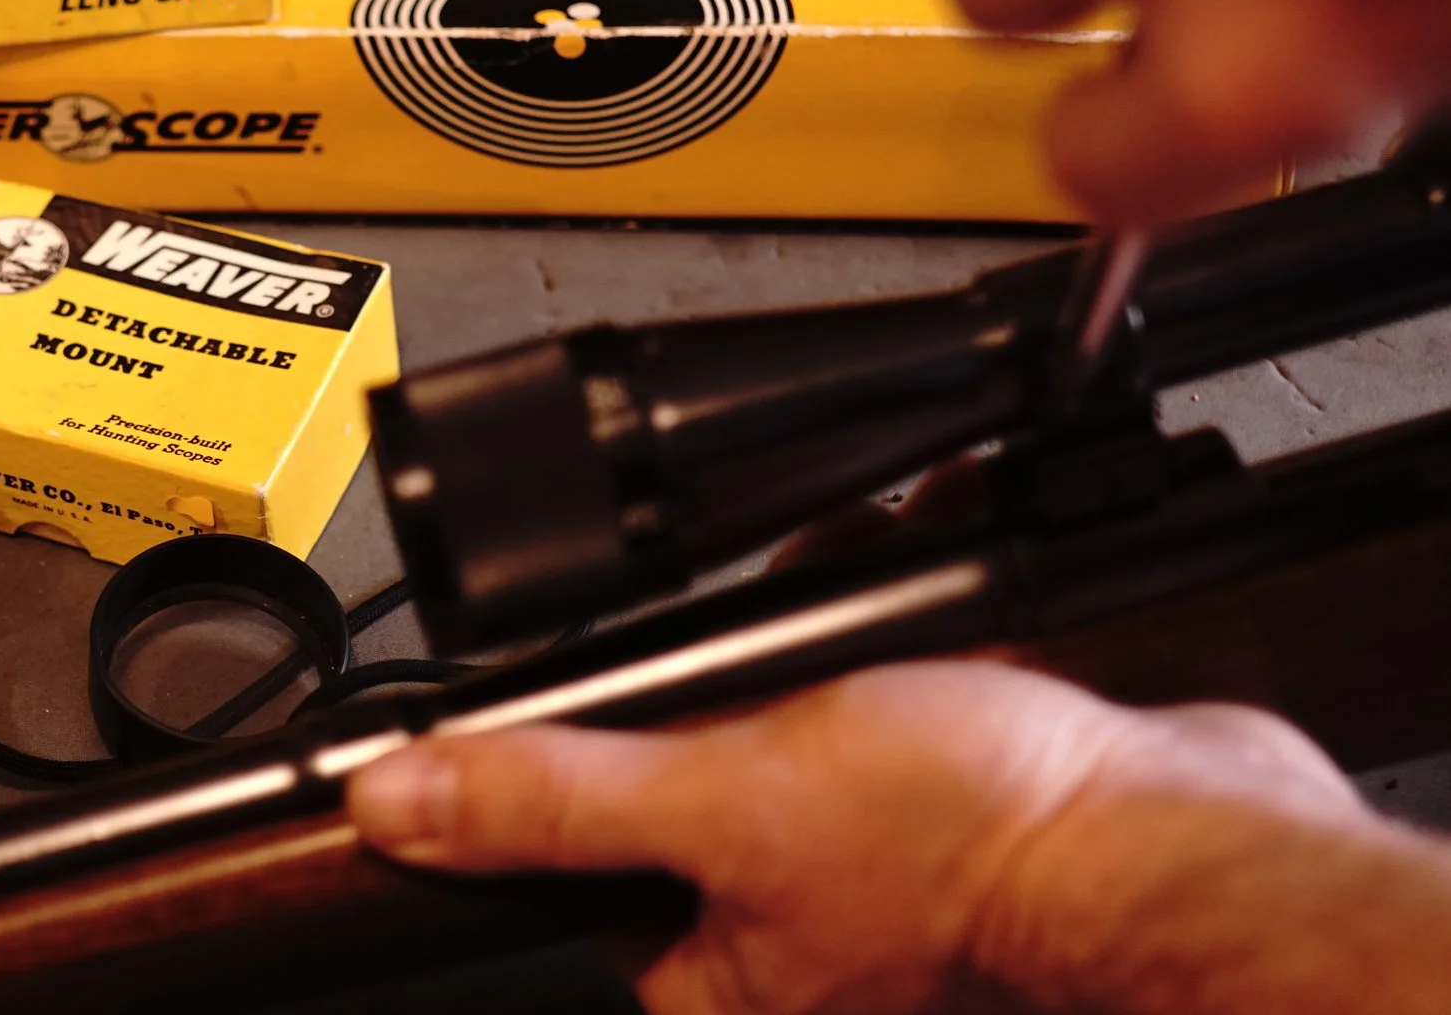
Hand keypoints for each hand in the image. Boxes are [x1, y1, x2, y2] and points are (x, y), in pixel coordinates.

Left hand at [349, 661, 1391, 1014]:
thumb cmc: (985, 848)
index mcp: (717, 976)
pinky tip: (896, 611)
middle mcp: (791, 943)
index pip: (570, 867)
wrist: (1191, 832)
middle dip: (706, 686)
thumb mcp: (730, 800)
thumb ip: (557, 799)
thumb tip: (396, 806)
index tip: (573, 699)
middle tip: (755, 657)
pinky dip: (875, 647)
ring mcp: (873, 874)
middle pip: (676, 782)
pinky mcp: (946, 806)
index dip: (558, 768)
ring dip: (790, 652)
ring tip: (840, 622)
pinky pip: (869, 707)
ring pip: (773, 729)